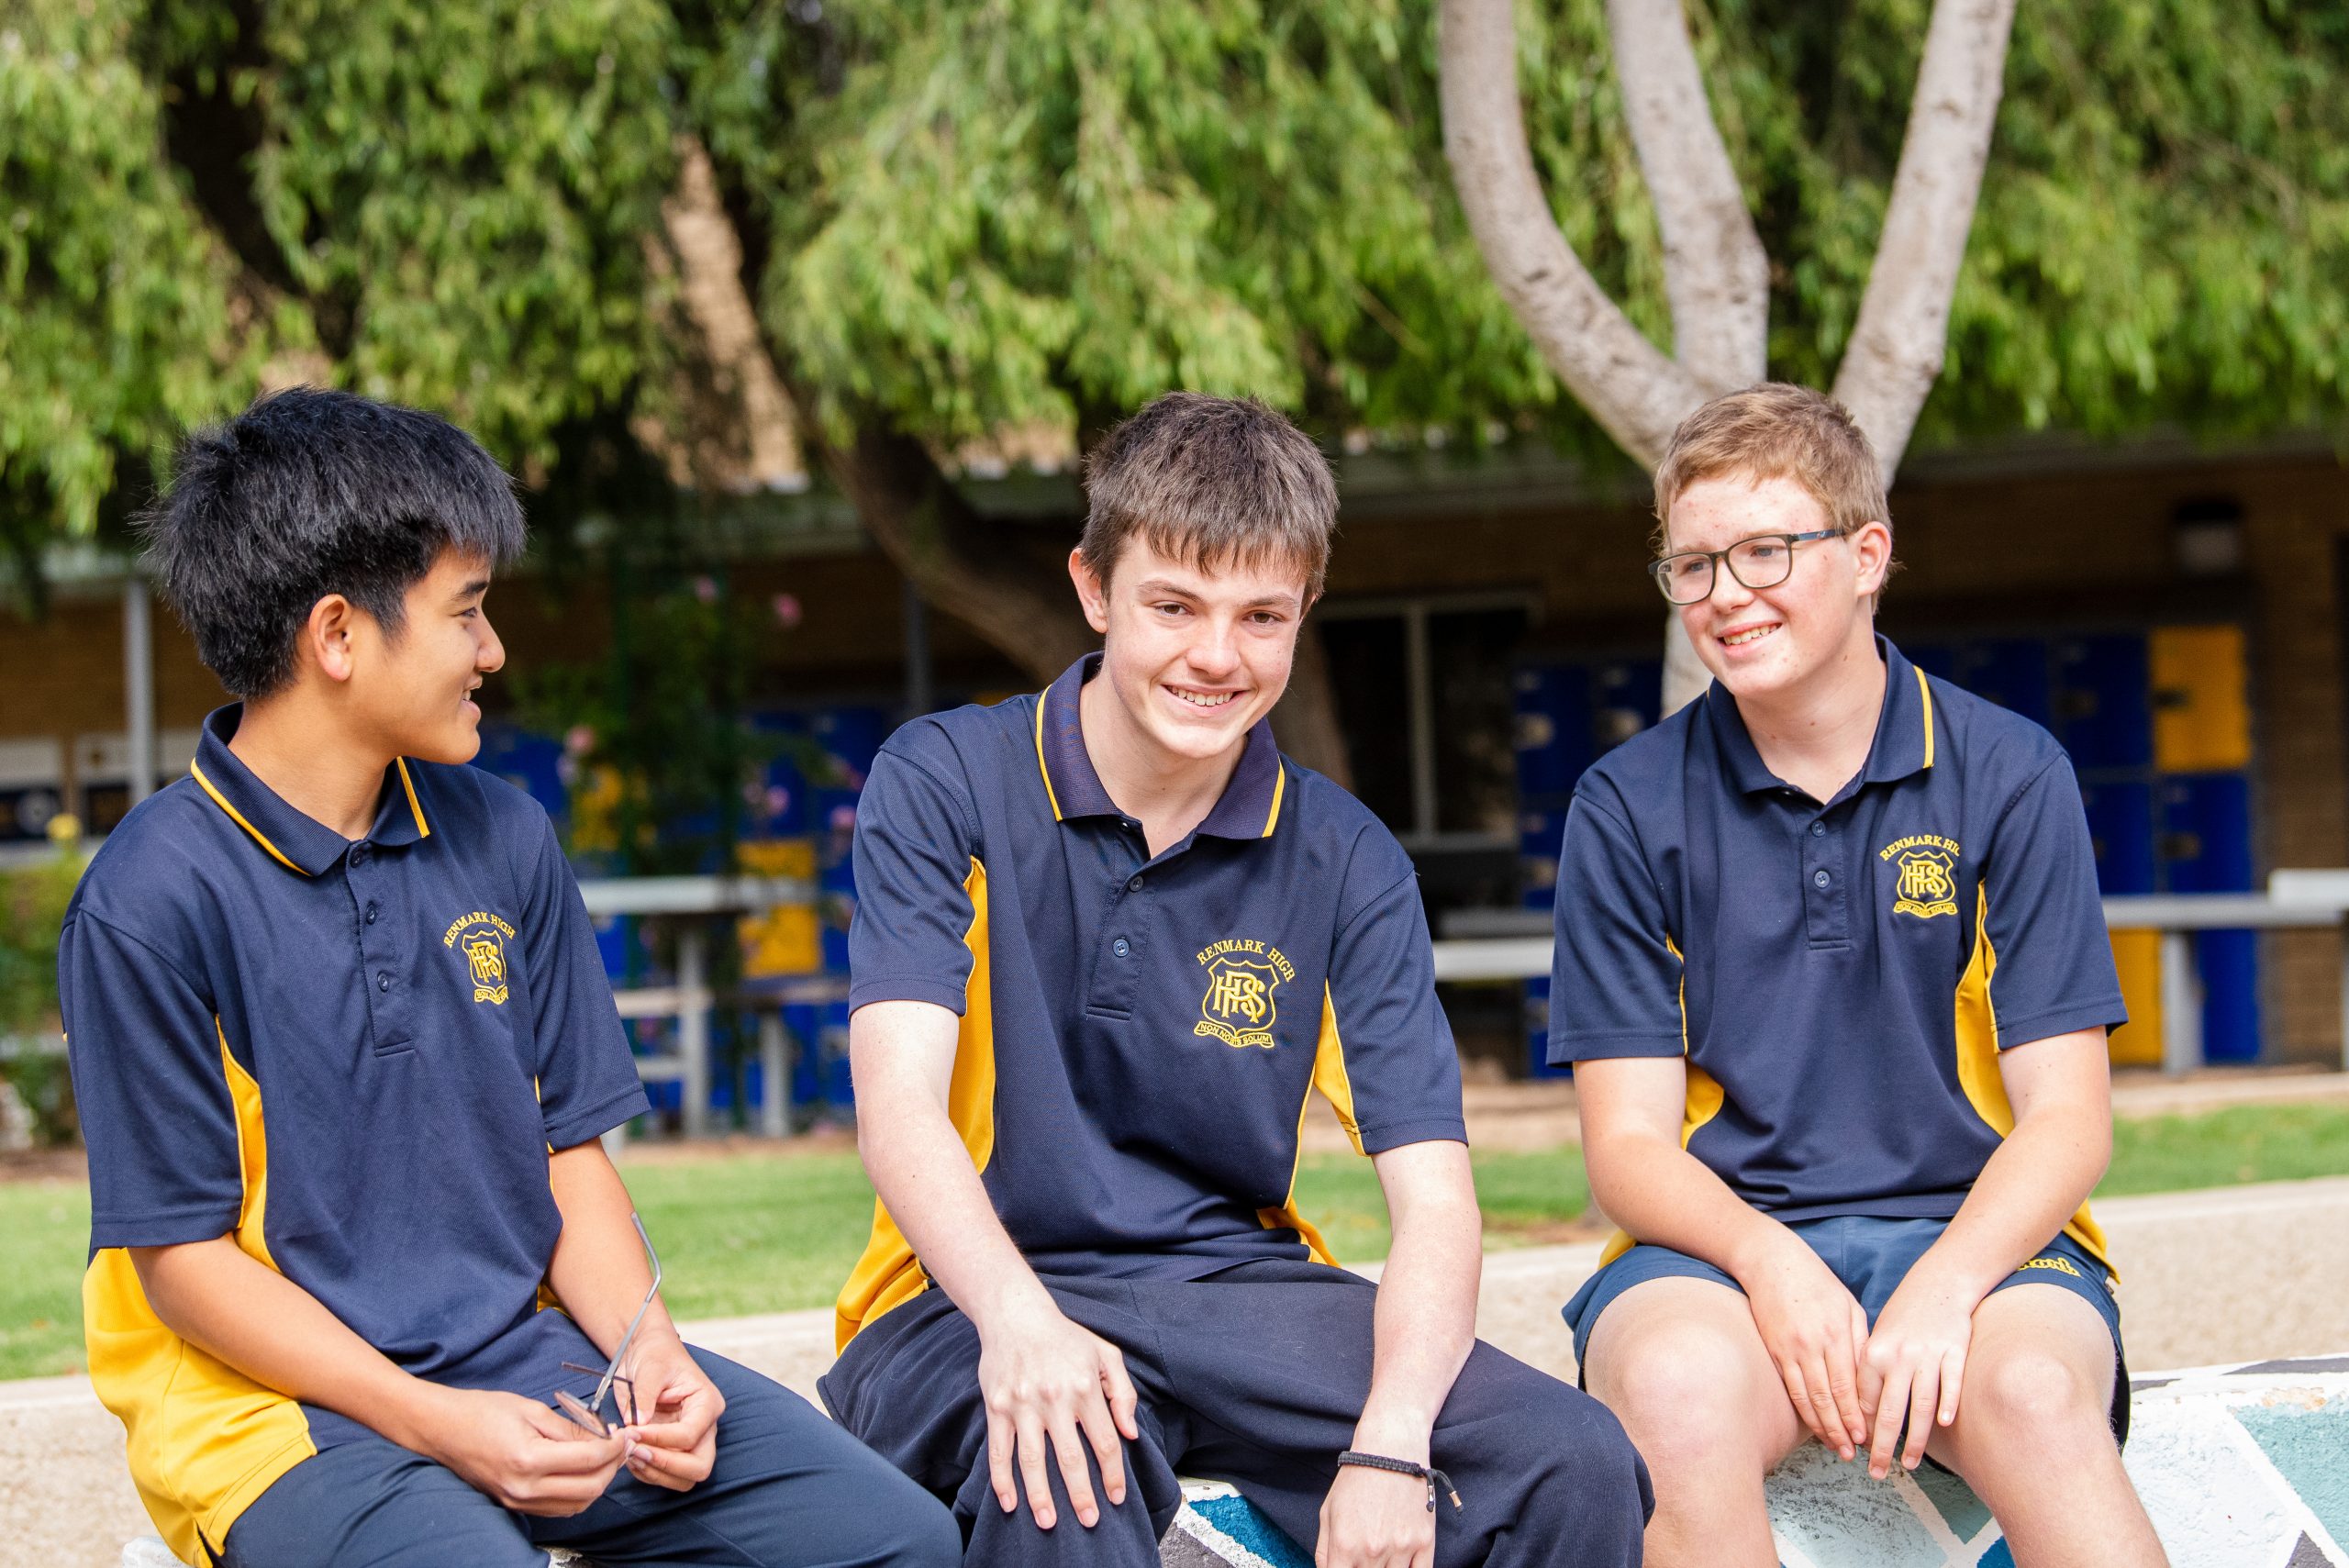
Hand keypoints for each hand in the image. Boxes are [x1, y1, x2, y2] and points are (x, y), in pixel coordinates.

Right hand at [411, 1385, 628, 1515]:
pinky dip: (579, 1493)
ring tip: (606, 1457)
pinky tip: (583, 1471)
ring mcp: (519, 1500)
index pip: (590, 1460)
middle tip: (622, 1446)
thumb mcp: (531, 1409)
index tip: (626, 1434)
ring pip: (577, 1504)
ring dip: (599, 1482)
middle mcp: (525, 1488)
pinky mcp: (515, 1504)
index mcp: (529, 1460)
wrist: (443, 1429)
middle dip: (613, 1466)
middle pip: (590, 1489)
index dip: (615, 1447)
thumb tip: (602, 1436)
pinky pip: (559, 1507)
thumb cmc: (482, 1412)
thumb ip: (570, 1427)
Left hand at [618, 1329, 723, 1491]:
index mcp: (707, 1404)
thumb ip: (646, 1395)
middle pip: (698, 1467)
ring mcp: (689, 1442)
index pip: (690, 1436)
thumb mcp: (651, 1368)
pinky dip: (646, 1472)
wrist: (647, 1353)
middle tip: (635, 1452)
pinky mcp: (672, 1449)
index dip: (660, 1439)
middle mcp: (704, 1427)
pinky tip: (629, 1455)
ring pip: (683, 1479)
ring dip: (654, 1473)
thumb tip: (638, 1423)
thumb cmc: (656, 1355)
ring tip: (629, 1453)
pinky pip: (665, 1476)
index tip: (633, 1433)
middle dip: (665, 1465)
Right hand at [976, 1298, 1139, 1529]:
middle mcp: (1054, 1398)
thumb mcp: (1105, 1354)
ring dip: (1041, 1497)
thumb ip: (1123, 1393)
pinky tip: (1009, 1502)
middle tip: (1089, 1520)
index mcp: (1084, 1387)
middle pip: (1071, 1459)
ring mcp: (1023, 1404)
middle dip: (1081, 1495)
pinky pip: (999, 1451)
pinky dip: (1002, 1480)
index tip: (1115, 1496)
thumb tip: (1130, 1432)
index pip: (1105, 1442)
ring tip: (1049, 1521)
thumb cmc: (1065, 1337)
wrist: (1015, 1315)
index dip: (1113, 1474)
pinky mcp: (997, 1407)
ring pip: (1033, 1461)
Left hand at [1316, 1461, 1435, 1567]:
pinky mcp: (1424, 1541)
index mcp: (1344, 1545)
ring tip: (1381, 1557)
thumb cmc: (1357, 1479)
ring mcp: (1400, 1548)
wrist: (1391, 1450)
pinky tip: (1402, 1563)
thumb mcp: (1327, 1512)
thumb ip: (1323, 1551)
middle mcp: (1372, 1550)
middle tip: (1365, 1559)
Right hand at [1740, 1232, 1871, 1460]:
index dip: (1857, 1415)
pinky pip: (1790, 1387)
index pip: (1848, 1385)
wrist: (1772, 1263)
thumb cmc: (1817, 1282)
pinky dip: (1802, 1410)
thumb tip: (1870, 1379)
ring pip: (1806, 1397)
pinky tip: (1813, 1424)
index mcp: (1836, 1333)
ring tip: (1835, 1447)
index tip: (1867, 1437)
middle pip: (1827, 1397)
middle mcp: (1812, 1345)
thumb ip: (1860, 1341)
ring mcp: (1790, 1349)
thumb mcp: (1849, 1305)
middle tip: (1852, 1453)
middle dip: (1841, 1429)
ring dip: (1822, 1427)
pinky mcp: (1774, 1350)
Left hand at [1857, 1268, 1974, 1477]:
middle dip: (1882, 1447)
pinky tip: (1945, 1424)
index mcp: (1873, 1353)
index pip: (1863, 1401)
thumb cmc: (1902, 1320)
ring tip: (1910, 1464)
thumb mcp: (1877, 1341)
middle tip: (1877, 1473)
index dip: (1860, 1430)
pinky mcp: (1955, 1351)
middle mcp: (1898, 1356)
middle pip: (1889, 1411)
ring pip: (1921, 1404)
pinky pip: (1951, 1382)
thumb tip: (1858, 1417)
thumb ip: (1868, 1375)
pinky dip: (1948, 1403)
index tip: (1857, 1454)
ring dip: (1915, 1438)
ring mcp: (1928, 1354)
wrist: (1937, 1285)